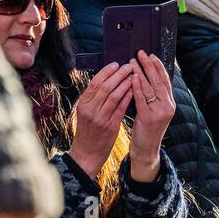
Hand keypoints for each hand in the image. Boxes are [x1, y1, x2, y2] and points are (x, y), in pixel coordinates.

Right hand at [69, 62, 133, 180]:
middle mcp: (90, 110)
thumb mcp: (86, 112)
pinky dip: (128, 97)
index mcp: (83, 104)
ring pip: (115, 96)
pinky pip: (121, 108)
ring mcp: (100, 118)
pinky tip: (135, 89)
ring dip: (126, 83)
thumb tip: (107, 78)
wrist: (87, 153)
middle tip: (129, 66)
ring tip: (134, 74)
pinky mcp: (111, 126)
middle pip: (105, 87)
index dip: (106, 72)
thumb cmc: (88, 130)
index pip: (95, 83)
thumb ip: (94, 98)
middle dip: (118, 74)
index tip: (116, 64)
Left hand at [127, 51, 174, 181]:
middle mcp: (168, 105)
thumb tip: (145, 80)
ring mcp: (160, 111)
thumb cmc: (147, 131)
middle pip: (159, 80)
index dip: (159, 67)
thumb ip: (153, 99)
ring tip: (133, 61)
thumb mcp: (153, 113)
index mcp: (169, 103)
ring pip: (150, 87)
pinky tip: (133, 77)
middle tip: (142, 52)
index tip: (152, 55)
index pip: (165, 80)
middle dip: (150, 65)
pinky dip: (137, 86)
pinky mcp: (149, 117)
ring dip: (141, 72)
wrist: (146, 152)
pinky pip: (142, 98)